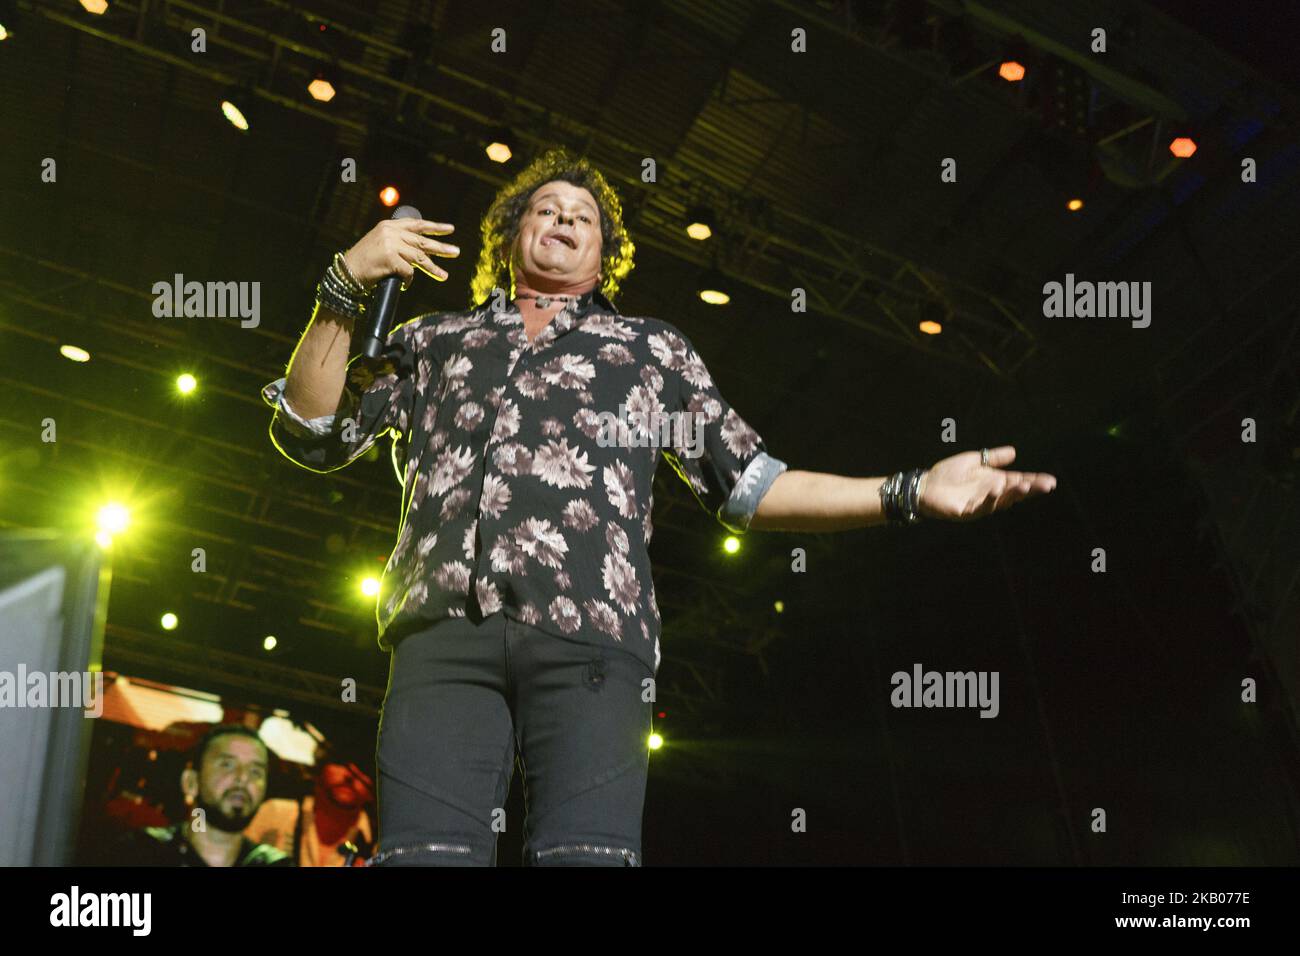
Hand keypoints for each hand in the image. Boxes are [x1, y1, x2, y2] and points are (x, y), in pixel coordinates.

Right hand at [342, 218, 459, 289]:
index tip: (450, 229)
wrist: (346, 273)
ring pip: (419, 257)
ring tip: (444, 276)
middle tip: (456, 251)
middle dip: (440, 247)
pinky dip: (408, 281)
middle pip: (421, 240)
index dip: (434, 227)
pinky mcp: (390, 258)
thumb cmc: (365, 263)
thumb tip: (422, 251)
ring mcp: (390, 244)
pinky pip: (408, 272)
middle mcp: (390, 232)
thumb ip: (399, 243)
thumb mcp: (382, 246)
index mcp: (389, 226)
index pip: (416, 224)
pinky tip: (404, 286)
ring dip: (432, 268)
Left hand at [917, 445, 1055, 521]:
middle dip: (1030, 489)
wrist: (924, 485)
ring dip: (1013, 493)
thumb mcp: (973, 461)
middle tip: (1046, 485)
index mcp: (994, 482)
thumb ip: (992, 458)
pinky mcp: (966, 511)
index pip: (1019, 481)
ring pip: (1000, 501)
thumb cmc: (948, 474)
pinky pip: (980, 507)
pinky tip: (996, 491)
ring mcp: (979, 504)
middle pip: (1014, 493)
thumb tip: (1014, 452)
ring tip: (1025, 485)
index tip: (1051, 480)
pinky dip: (989, 500)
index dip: (1035, 481)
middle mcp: (990, 494)